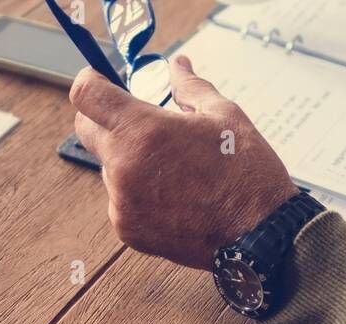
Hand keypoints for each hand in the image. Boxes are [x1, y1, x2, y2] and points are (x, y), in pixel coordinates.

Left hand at [70, 55, 299, 269]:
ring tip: (172, 169)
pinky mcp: (128, 229)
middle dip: (106, 120)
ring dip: (127, 160)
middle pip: (87, 130)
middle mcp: (124, 167)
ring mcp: (122, 202)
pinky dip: (138, 194)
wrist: (259, 235)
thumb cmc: (246, 175)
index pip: (86, 95)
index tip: (101, 84)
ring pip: (107, 167)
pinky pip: (120, 200)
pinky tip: (173, 196)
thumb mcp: (223, 116)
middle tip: (139, 124)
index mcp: (143, 131)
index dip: (91, 83)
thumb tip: (178, 66)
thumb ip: (190, 87)